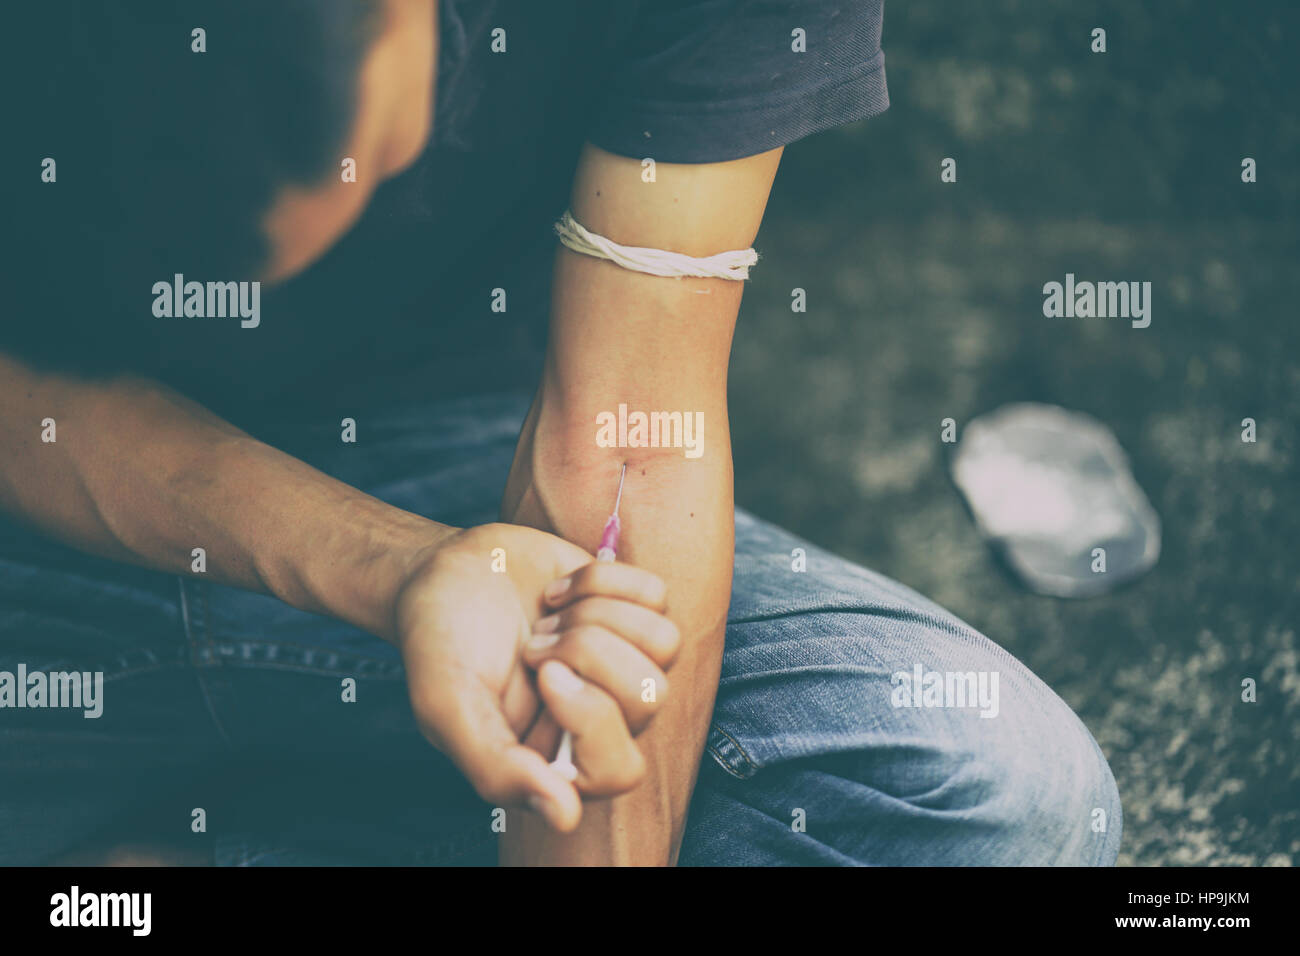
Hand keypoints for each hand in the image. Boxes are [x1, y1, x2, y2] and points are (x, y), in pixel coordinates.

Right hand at [393, 522, 677, 831]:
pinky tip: (560, 591)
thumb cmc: (440, 642)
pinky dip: (603, 580)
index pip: (619, 769)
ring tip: (547, 617)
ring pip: (665, 644)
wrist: (447, 571)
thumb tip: (565, 817)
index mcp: (558, 759)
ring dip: (596, 613)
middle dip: (588, 650)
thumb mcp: (446, 707)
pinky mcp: (632, 613)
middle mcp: (601, 719)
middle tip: (534, 644)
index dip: (591, 715)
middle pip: (651, 696)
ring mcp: (623, 664)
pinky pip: (657, 597)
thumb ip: (496, 768)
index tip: (543, 675)